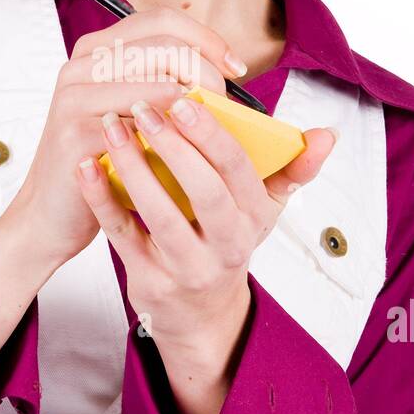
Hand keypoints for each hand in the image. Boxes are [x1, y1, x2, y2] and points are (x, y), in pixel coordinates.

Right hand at [6, 7, 252, 270]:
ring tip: (209, 132)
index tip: (236, 68)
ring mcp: (73, 98)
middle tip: (226, 104)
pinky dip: (173, 142)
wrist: (51, 212)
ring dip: (195, 111)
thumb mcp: (133, 112)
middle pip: (165, 47)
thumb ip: (164, 82)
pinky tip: (187, 156)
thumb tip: (227, 72)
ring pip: (158, 86)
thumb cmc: (104, 161)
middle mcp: (80, 65)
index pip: (162, 20)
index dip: (206, 39)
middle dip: (208, 74)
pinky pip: (141, 130)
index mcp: (96, 50)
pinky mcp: (74, 134)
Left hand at [74, 91, 337, 377]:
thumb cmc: (226, 241)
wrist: (200, 314)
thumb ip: (292, 168)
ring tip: (113, 129)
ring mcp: (187, 267)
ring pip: (162, 217)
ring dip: (135, 170)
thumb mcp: (264, 210)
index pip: (241, 171)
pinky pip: (123, 237)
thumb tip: (326, 134)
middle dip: (176, 148)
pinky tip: (86, 167)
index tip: (186, 99)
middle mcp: (227, 246)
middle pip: (206, 194)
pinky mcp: (150, 280)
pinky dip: (102, 201)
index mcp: (254, 218)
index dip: (214, 135)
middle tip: (146, 106)